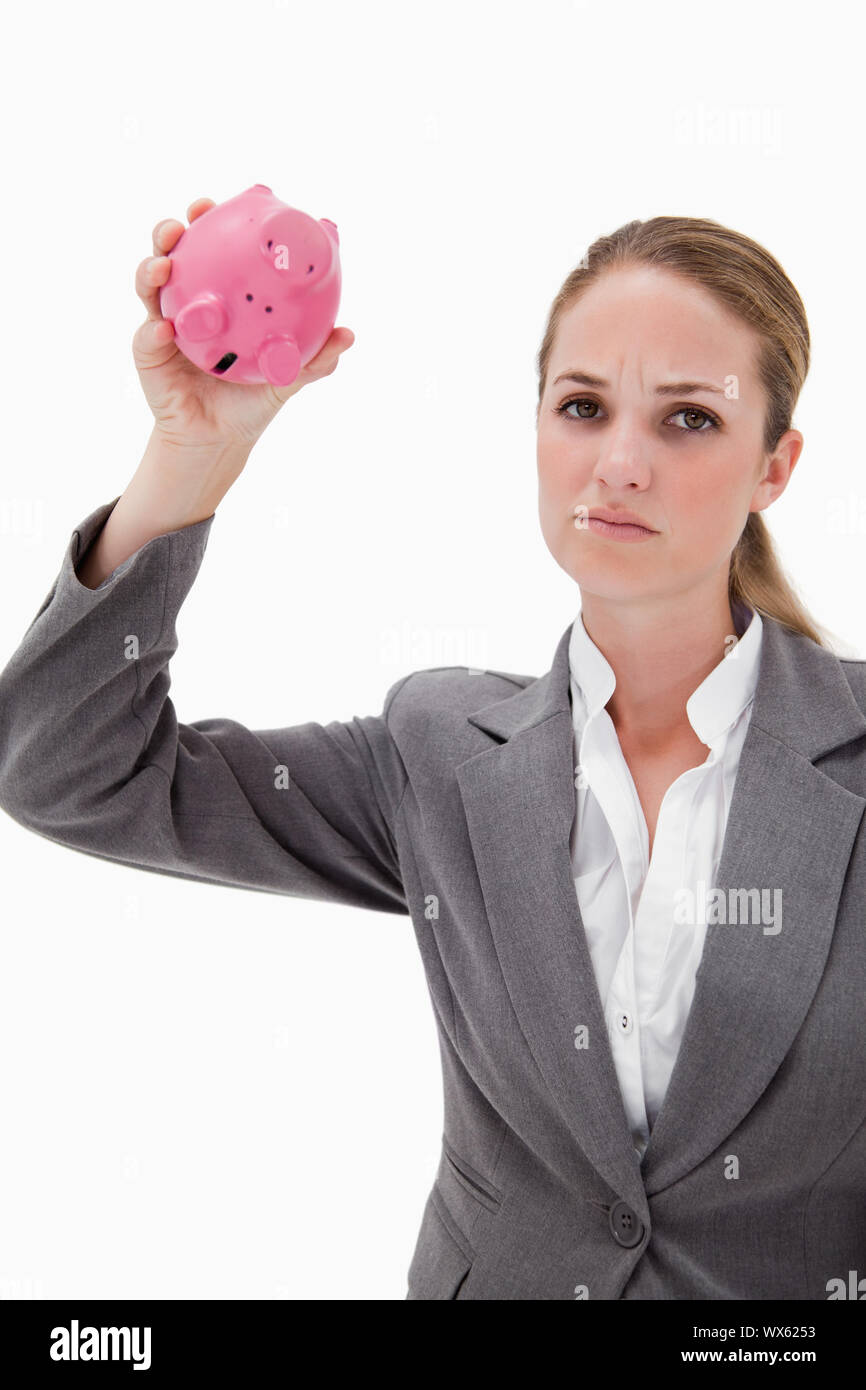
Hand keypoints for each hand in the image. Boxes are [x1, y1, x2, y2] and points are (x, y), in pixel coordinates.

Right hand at [132, 196, 354, 453]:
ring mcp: (164, 326)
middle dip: (170, 232)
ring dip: (150, 270)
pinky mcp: (148, 356)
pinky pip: (145, 339)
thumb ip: (314, 358)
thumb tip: (348, 335)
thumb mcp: (287, 377)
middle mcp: (188, 304)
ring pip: (149, 286)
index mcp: (219, 298)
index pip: (211, 251)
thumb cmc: (252, 401)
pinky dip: (151, 331)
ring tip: (162, 267)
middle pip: (172, 255)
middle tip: (183, 225)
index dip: (209, 223)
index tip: (214, 204)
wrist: (220, 440)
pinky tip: (162, 330)